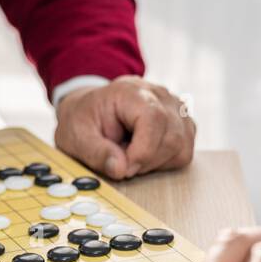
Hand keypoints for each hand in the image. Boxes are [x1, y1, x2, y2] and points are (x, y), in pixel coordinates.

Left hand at [54, 76, 195, 180]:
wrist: (92, 109)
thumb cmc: (84, 119)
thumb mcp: (76, 136)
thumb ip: (96, 152)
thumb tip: (120, 169)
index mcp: (131, 92)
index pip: (154, 118)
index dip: (144, 151)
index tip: (125, 168)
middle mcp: (160, 96)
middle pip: (172, 136)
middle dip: (146, 161)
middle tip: (122, 163)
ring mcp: (176, 109)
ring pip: (182, 147)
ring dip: (155, 163)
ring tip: (130, 156)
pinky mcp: (183, 125)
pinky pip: (183, 153)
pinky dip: (164, 162)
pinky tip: (143, 155)